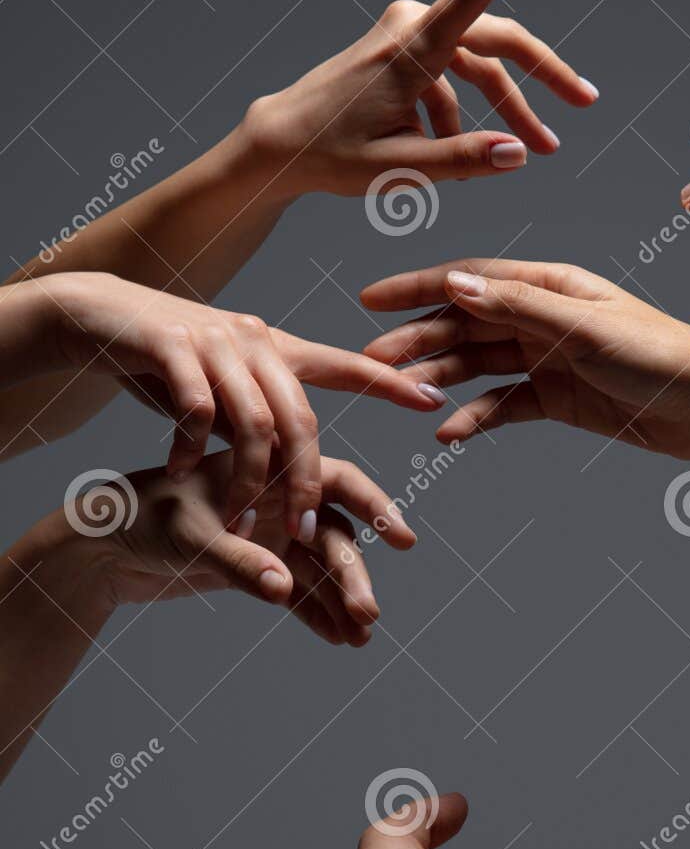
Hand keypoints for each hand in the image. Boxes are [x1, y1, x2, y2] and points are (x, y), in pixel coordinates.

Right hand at [39, 270, 432, 536]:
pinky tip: (178, 472)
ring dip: (247, 483)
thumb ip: (262, 420)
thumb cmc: (169, 363)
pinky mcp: (169, 345)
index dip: (390, 383)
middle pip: (301, 420)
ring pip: (252, 424)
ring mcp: (214, 341)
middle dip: (306, 483)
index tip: (434, 401)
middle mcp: (256, 341)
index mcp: (277, 349)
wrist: (96, 316)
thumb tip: (293, 465)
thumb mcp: (226, 389)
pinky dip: (191, 450)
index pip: (346, 366)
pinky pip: (195, 410)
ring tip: (238, 525)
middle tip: (304, 531)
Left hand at [100, 448, 413, 645]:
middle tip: (367, 613)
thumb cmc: (142, 519)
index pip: (336, 480)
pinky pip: (299, 592)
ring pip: (320, 568)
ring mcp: (269, 534)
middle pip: (332, 534)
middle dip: (353, 575)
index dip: (375, 507)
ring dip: (341, 600)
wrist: (105, 547)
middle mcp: (277, 498)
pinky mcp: (258, 567)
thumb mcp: (189, 537)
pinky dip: (317, 614)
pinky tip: (338, 639)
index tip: (402, 541)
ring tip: (360, 637)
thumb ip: (239, 563)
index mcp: (268, 467)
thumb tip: (285, 589)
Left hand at [244, 0, 596, 198]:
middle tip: (585, 102)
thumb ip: (464, 159)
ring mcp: (405, 34)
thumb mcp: (402, 168)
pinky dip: (463, 114)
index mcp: (410, 51)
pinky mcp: (402, 49)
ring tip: (533, 151)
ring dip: (505, 109)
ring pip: (477, 66)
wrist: (282, 142)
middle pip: (495, 42)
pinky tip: (461, 152)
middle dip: (542, 77)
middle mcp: (410, 28)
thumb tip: (519, 154)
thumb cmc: (332, 155)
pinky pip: (451, 77)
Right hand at [361, 259, 689, 459]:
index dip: (418, 288)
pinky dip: (476, 418)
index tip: (371, 299)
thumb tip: (456, 286)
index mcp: (551, 285)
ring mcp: (549, 359)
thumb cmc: (661, 354)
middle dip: (418, 340)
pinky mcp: (559, 400)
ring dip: (440, 379)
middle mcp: (545, 317)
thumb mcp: (585, 328)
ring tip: (402, 396)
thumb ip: (519, 309)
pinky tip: (449, 433)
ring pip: (479, 366)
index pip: (471, 280)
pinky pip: (504, 406)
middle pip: (466, 325)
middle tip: (371, 361)